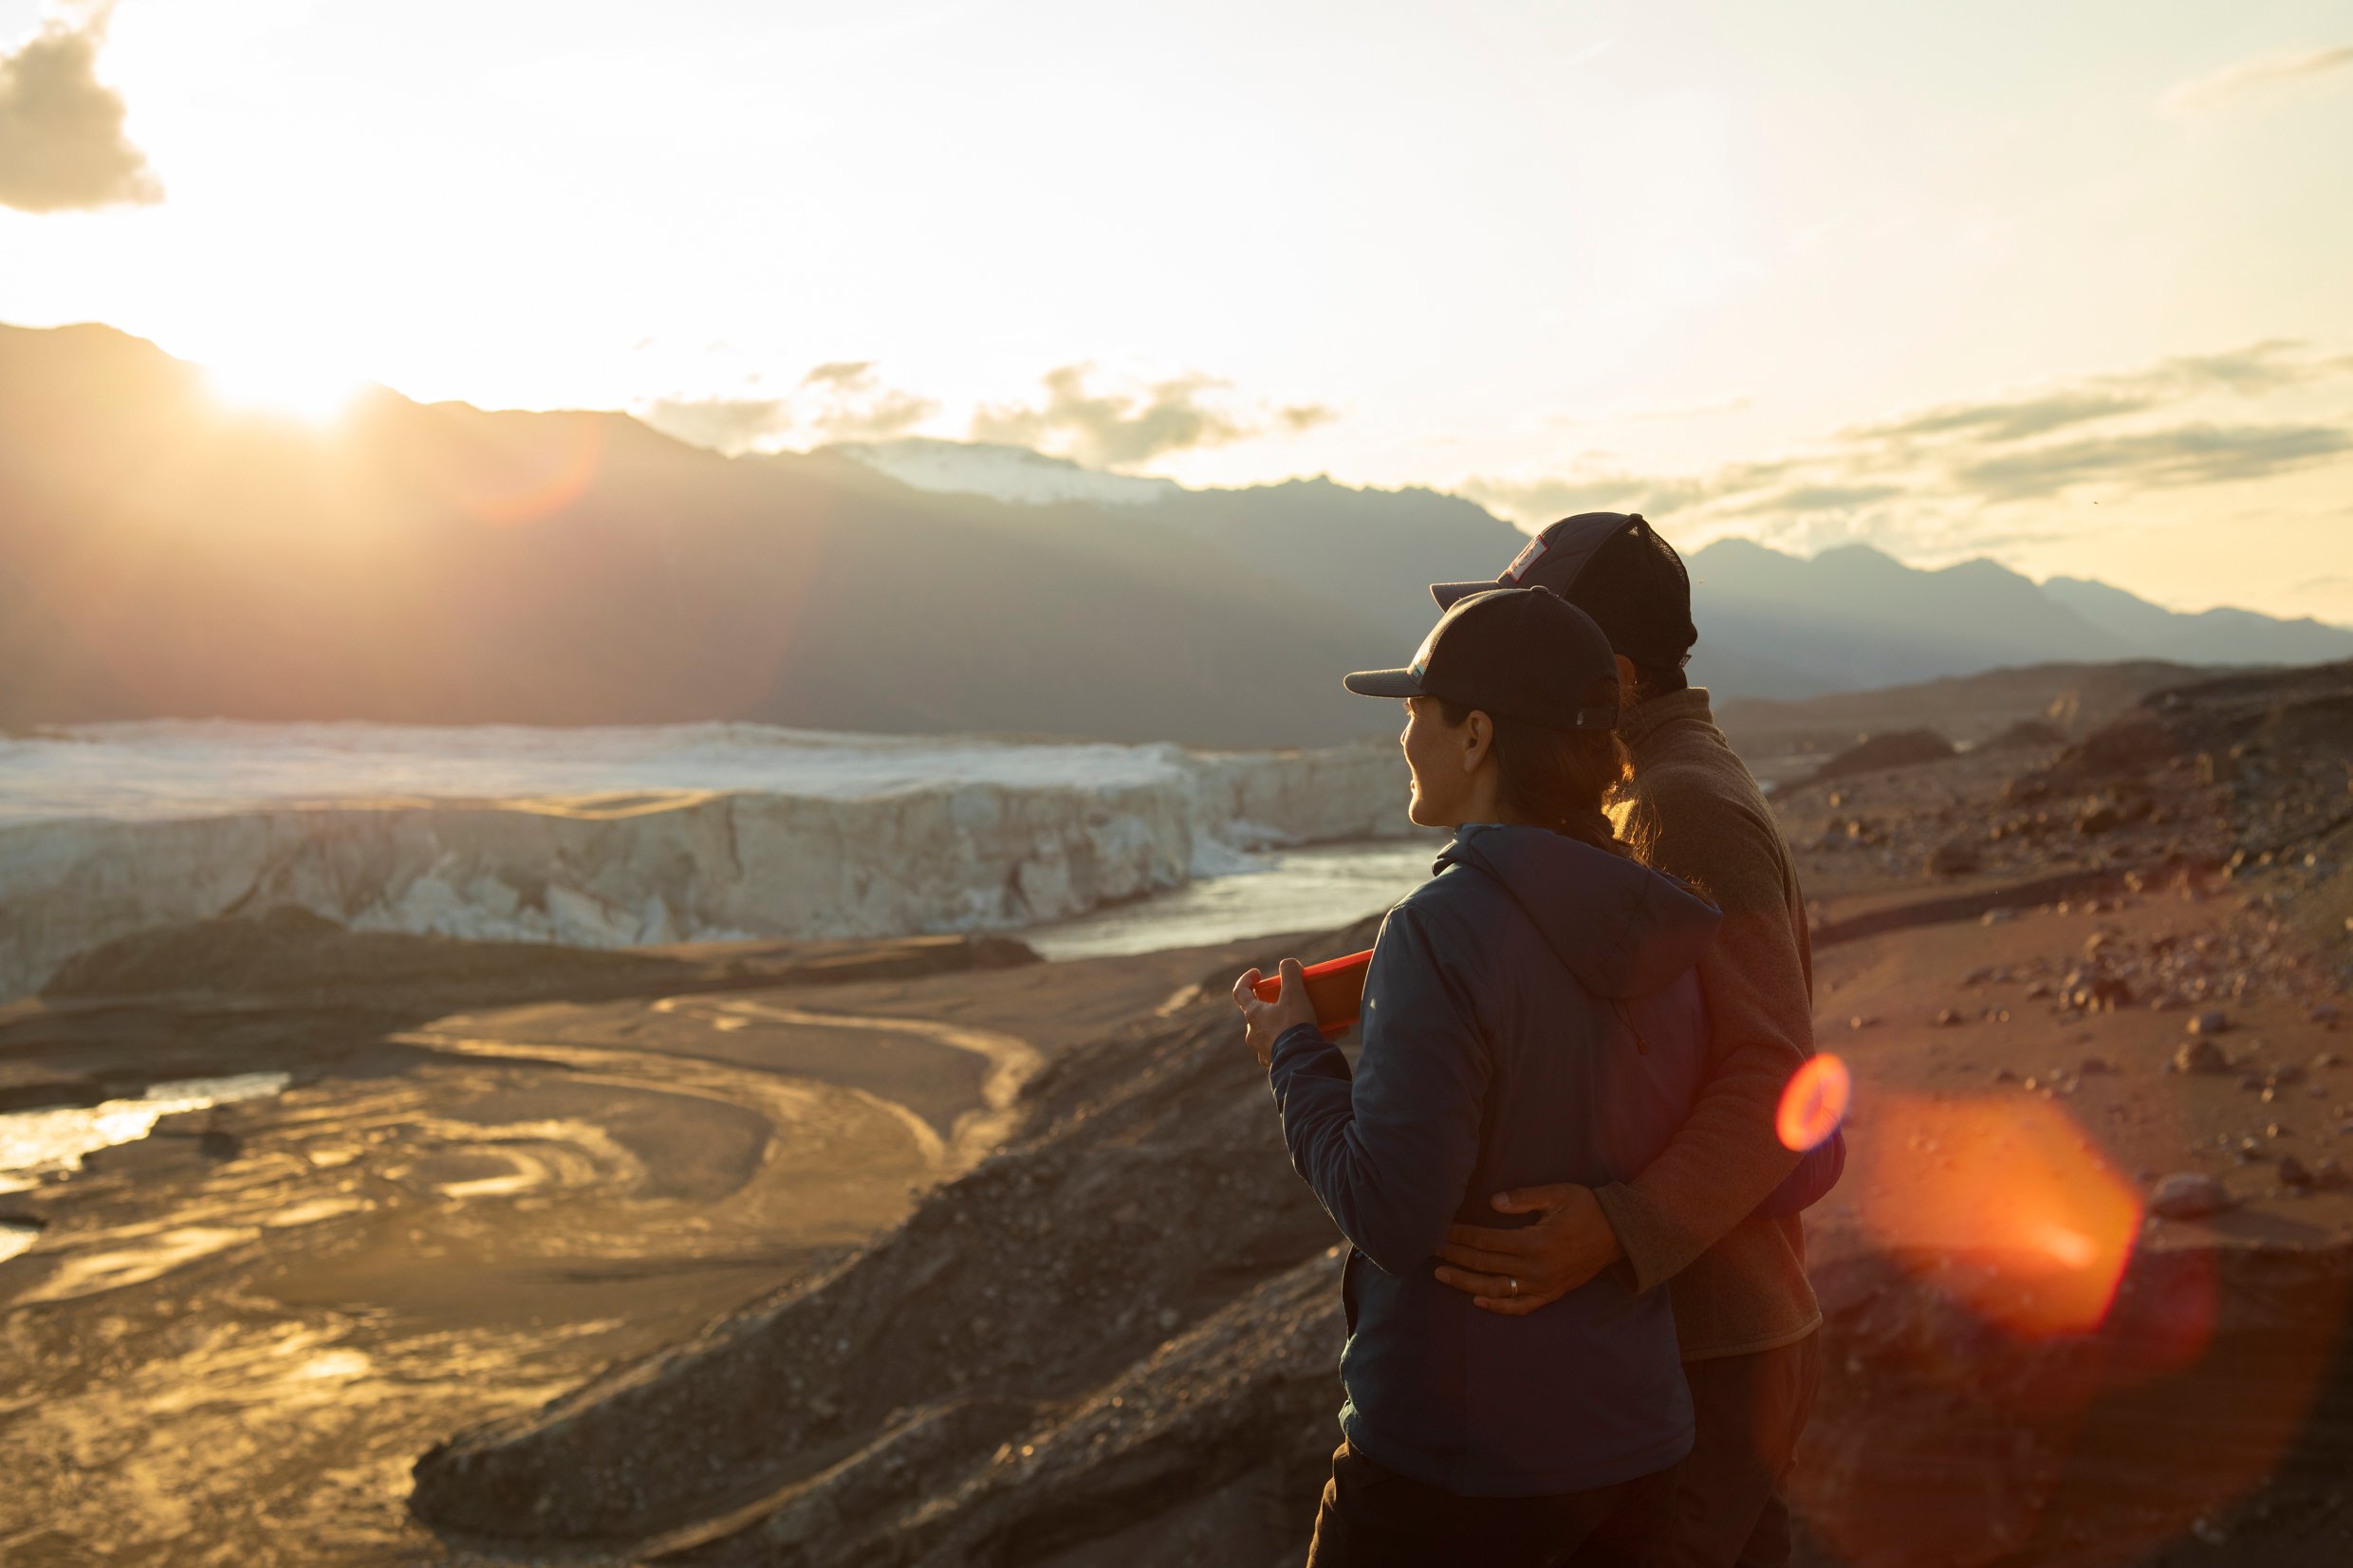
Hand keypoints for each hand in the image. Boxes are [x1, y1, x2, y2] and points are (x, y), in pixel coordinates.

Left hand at [1232, 959, 1315, 1065]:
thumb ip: (1290, 972)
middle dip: (1273, 1005)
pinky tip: (1319, 1038)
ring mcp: (1263, 1050)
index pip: (1240, 992)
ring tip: (1309, 1021)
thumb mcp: (1294, 993)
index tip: (1258, 973)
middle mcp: (1253, 1033)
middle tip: (1289, 999)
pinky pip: (1287, 1049)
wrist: (1300, 1061)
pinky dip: (1299, 1042)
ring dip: (1287, 1025)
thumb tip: (1288, 963)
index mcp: (1253, 1014)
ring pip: (1273, 1032)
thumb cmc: (1294, 1025)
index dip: (1246, 979)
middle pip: (1259, 1013)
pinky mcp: (1276, 1063)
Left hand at [1431, 1184, 1622, 1315]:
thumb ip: (1523, 1198)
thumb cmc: (1588, 1208)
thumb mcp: (1558, 1194)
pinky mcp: (1552, 1294)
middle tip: (1429, 1250)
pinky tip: (1478, 1301)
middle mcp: (1535, 1269)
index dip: (1459, 1236)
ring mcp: (1543, 1286)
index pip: (1485, 1241)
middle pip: (1484, 1265)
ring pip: (1496, 1289)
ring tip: (1441, 1274)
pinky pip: (1521, 1307)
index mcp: (1534, 1243)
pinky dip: (1498, 1307)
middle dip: (1454, 1257)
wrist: (1621, 1234)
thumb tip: (1491, 1202)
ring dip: (1465, 1283)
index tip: (1438, 1230)